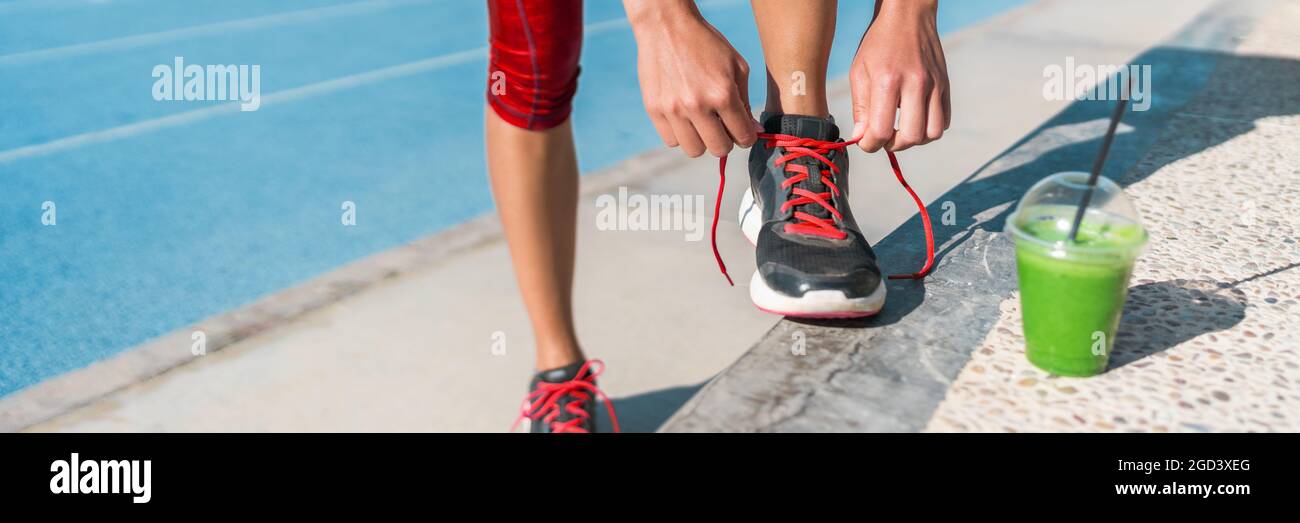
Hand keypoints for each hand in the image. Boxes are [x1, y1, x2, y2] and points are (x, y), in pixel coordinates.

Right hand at [626, 0, 758, 157]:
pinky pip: (672, 141)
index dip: (746, 136)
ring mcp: (673, 110)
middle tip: (721, 126)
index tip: (742, 130)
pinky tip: (684, 116)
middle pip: (719, 149)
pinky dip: (680, 134)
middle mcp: (697, 105)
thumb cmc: (706, 44)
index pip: (743, 137)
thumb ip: (745, 101)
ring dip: (701, 140)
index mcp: (722, 94)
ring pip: (694, 150)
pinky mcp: (654, 110)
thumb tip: (753, 131)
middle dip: (725, 140)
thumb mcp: (736, 66)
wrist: (666, 26)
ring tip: (701, 121)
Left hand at [850, 0, 949, 152]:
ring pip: (932, 134)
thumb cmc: (878, 43)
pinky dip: (930, 128)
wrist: (908, 16)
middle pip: (911, 137)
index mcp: (888, 81)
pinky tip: (915, 118)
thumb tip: (862, 137)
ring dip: (915, 139)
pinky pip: (944, 121)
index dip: (870, 145)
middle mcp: (915, 84)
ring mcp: (934, 85)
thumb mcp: (859, 72)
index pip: (881, 131)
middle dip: (893, 145)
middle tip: (884, 137)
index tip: (866, 141)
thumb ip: (860, 107)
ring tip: (901, 129)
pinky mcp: (945, 85)